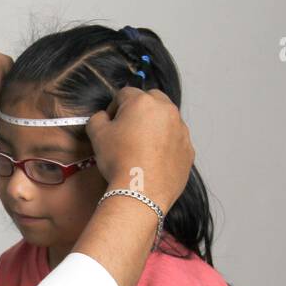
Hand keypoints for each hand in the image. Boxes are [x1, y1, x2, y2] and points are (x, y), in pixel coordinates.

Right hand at [84, 87, 194, 212]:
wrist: (140, 191)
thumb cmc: (119, 161)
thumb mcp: (97, 135)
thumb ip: (97, 118)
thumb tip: (103, 117)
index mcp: (143, 102)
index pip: (125, 94)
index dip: (114, 107)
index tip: (111, 122)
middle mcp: (166, 111)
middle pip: (152, 100)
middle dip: (140, 110)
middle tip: (129, 129)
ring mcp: (181, 130)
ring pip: (167, 120)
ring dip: (155, 127)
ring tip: (142, 147)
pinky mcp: (188, 149)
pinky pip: (176, 141)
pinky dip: (166, 145)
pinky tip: (153, 160)